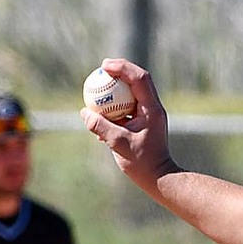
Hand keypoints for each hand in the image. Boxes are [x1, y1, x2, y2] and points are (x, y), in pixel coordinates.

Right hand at [82, 57, 178, 192]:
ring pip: (132, 92)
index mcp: (152, 108)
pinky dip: (115, 106)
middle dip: (119, 70)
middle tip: (101, 68)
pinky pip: (127, 107)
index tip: (104, 66)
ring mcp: (149, 114)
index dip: (122, 67)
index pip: (139, 79)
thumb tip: (84, 112)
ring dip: (116, 88)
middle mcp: (152, 108)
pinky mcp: (143, 122)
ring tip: (98, 87)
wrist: (158, 178)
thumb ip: (101, 126)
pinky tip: (100, 115)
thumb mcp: (118, 144)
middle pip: (137, 80)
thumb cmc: (142, 163)